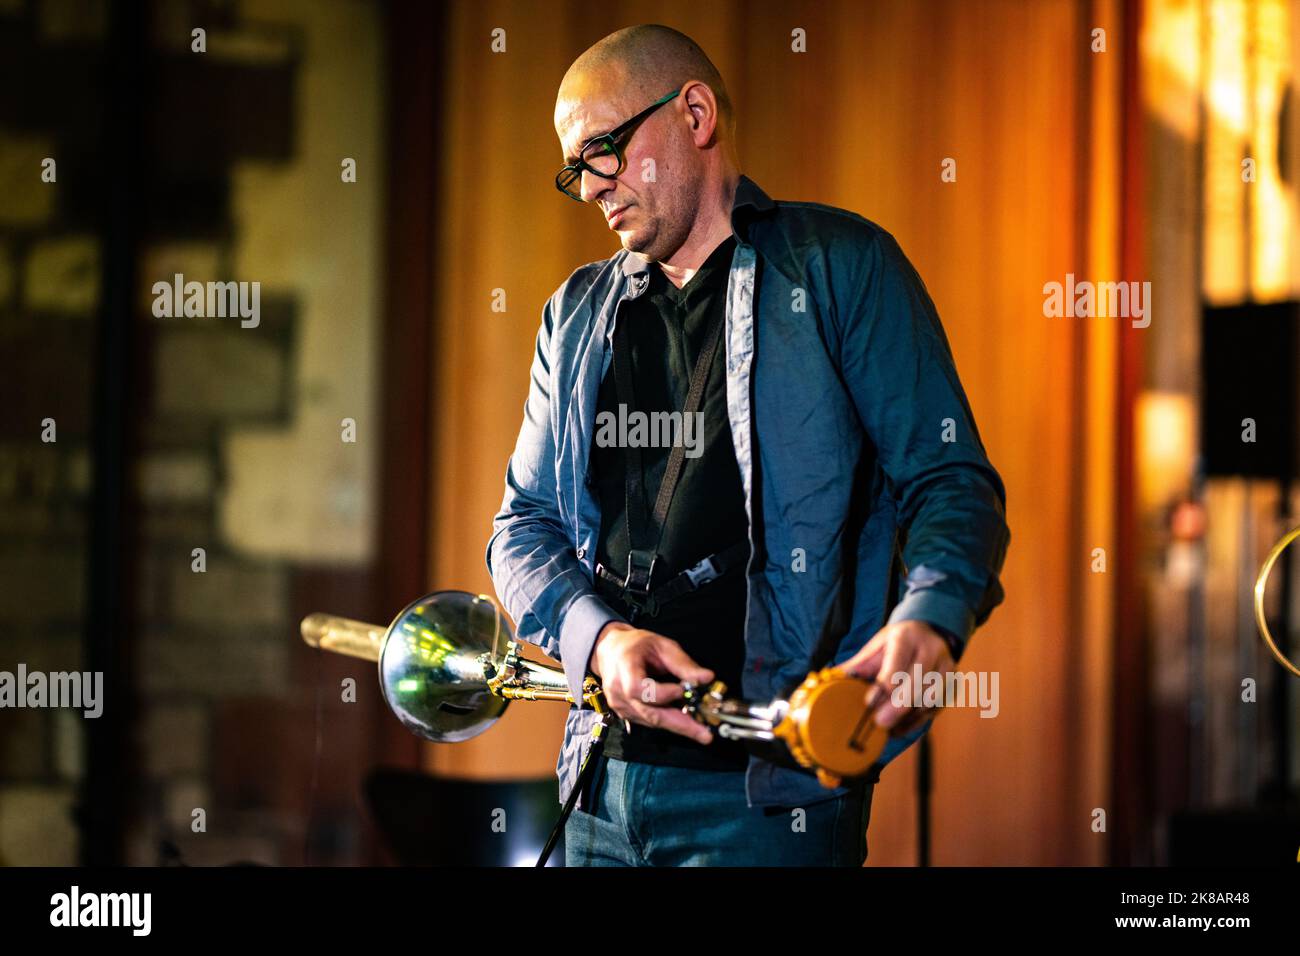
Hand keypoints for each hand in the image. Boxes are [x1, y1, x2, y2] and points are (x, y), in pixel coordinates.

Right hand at [589, 621, 713, 743]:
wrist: (610, 651)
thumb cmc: (635, 645)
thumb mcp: (662, 645)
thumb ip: (683, 664)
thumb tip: (707, 678)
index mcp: (624, 668)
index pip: (638, 689)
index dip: (662, 694)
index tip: (682, 690)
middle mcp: (619, 691)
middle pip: (649, 714)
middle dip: (680, 724)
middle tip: (704, 734)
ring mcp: (620, 705)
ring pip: (652, 721)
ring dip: (677, 725)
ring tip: (701, 728)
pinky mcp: (626, 713)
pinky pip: (649, 721)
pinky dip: (668, 721)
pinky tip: (684, 720)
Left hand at [838, 620, 954, 736]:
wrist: (931, 630)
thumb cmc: (898, 641)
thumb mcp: (876, 646)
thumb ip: (857, 665)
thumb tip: (830, 680)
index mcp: (907, 637)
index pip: (896, 664)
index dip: (882, 686)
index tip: (869, 703)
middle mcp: (930, 650)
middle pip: (916, 684)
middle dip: (896, 707)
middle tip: (879, 724)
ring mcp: (946, 667)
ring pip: (929, 699)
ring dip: (908, 717)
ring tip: (887, 730)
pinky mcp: (952, 683)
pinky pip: (936, 707)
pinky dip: (918, 721)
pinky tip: (901, 729)